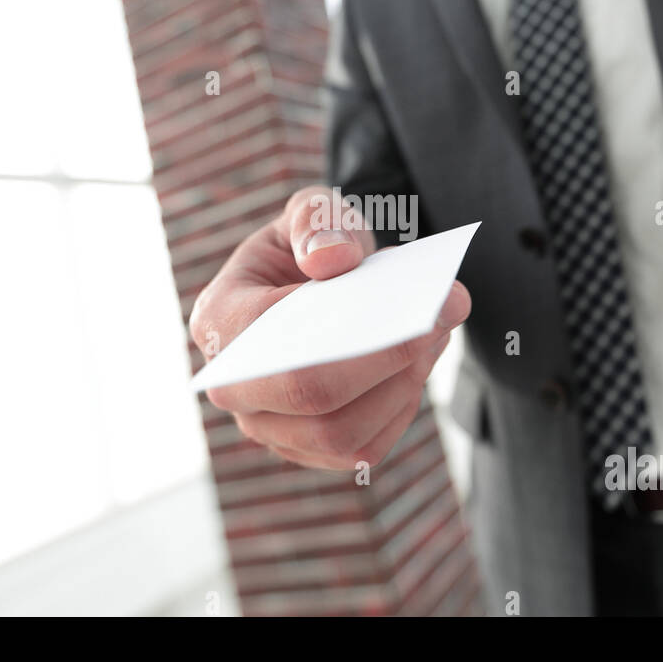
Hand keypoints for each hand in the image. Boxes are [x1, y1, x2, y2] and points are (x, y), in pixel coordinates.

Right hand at [189, 185, 470, 469]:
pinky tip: (418, 365)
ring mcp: (266, 426)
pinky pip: (360, 450)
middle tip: (445, 320)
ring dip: (403, 387)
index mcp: (217, 321)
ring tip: (437, 335)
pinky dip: (400, 409)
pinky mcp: (304, 448)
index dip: (358, 340)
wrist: (313, 283)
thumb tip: (331, 261)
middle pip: (314, 402)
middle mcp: (232, 387)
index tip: (421, 312)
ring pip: (343, 434)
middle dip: (392, 364)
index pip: (283, 349)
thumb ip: (317, 221)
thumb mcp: (314, 211)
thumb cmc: (313, 246)